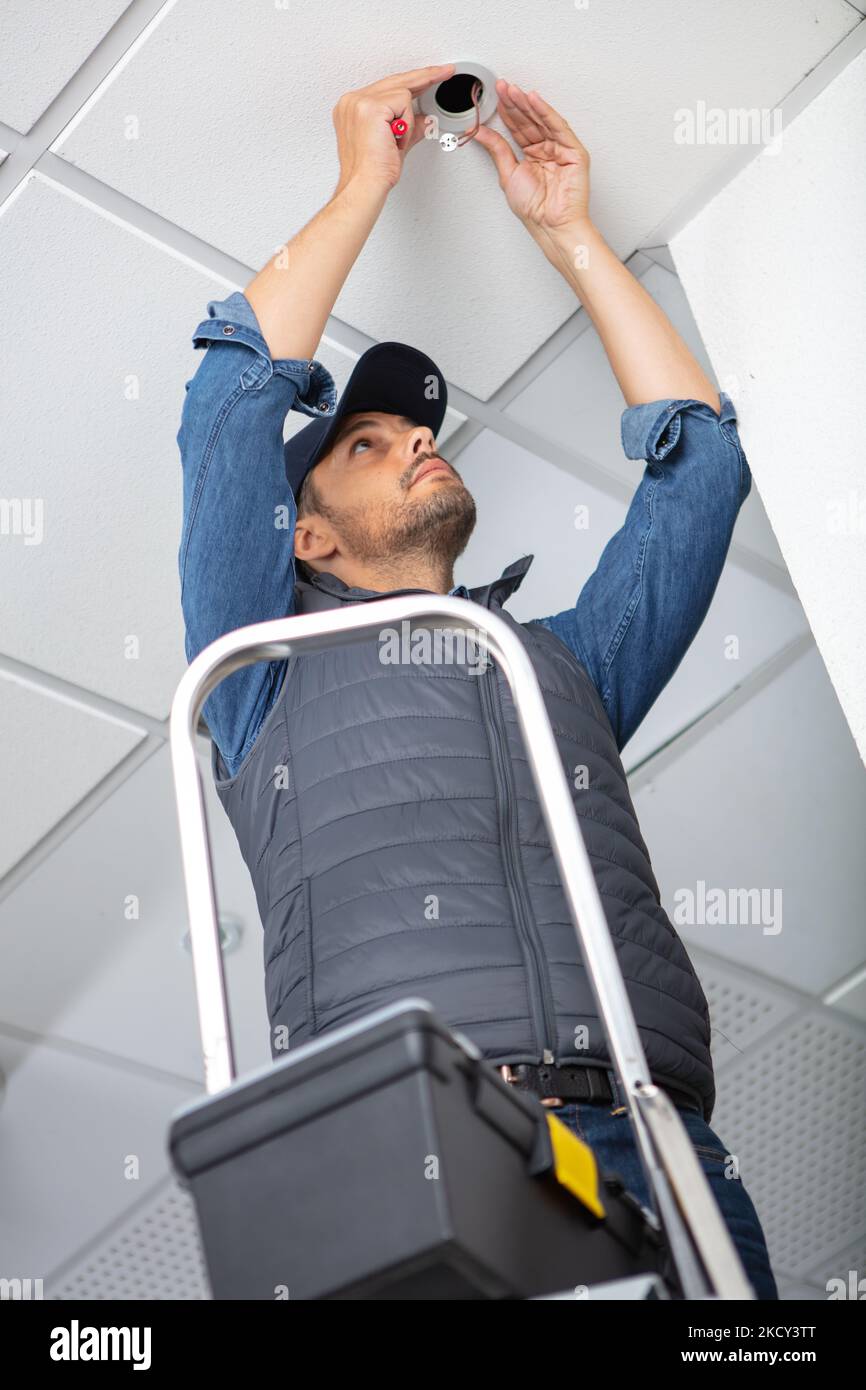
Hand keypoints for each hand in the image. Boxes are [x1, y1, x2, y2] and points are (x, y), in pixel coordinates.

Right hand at [332, 63, 454, 193]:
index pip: (387, 87)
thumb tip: (426, 120)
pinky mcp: (370, 106)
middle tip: (446, 71)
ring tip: (395, 142)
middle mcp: (352, 101)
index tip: (431, 76)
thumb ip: (409, 127)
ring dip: (407, 121)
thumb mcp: (396, 143)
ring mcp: (359, 101)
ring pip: (402, 92)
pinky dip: (405, 124)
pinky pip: (403, 102)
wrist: (365, 186)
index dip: (412, 82)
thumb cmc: (373, 172)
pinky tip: (395, 139)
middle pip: (395, 81)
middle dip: (424, 77)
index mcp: (353, 108)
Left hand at [474, 80, 590, 234]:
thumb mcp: (508, 174)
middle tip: (501, 87)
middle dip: (515, 103)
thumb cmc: (535, 209)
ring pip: (543, 121)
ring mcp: (562, 150)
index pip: (519, 129)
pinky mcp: (574, 152)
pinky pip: (558, 127)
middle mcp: (547, 151)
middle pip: (530, 121)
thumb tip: (478, 131)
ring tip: (512, 90)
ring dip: (527, 104)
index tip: (495, 97)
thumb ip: (496, 149)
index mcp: (533, 157)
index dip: (507, 112)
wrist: (551, 225)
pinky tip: (533, 100)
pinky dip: (546, 112)